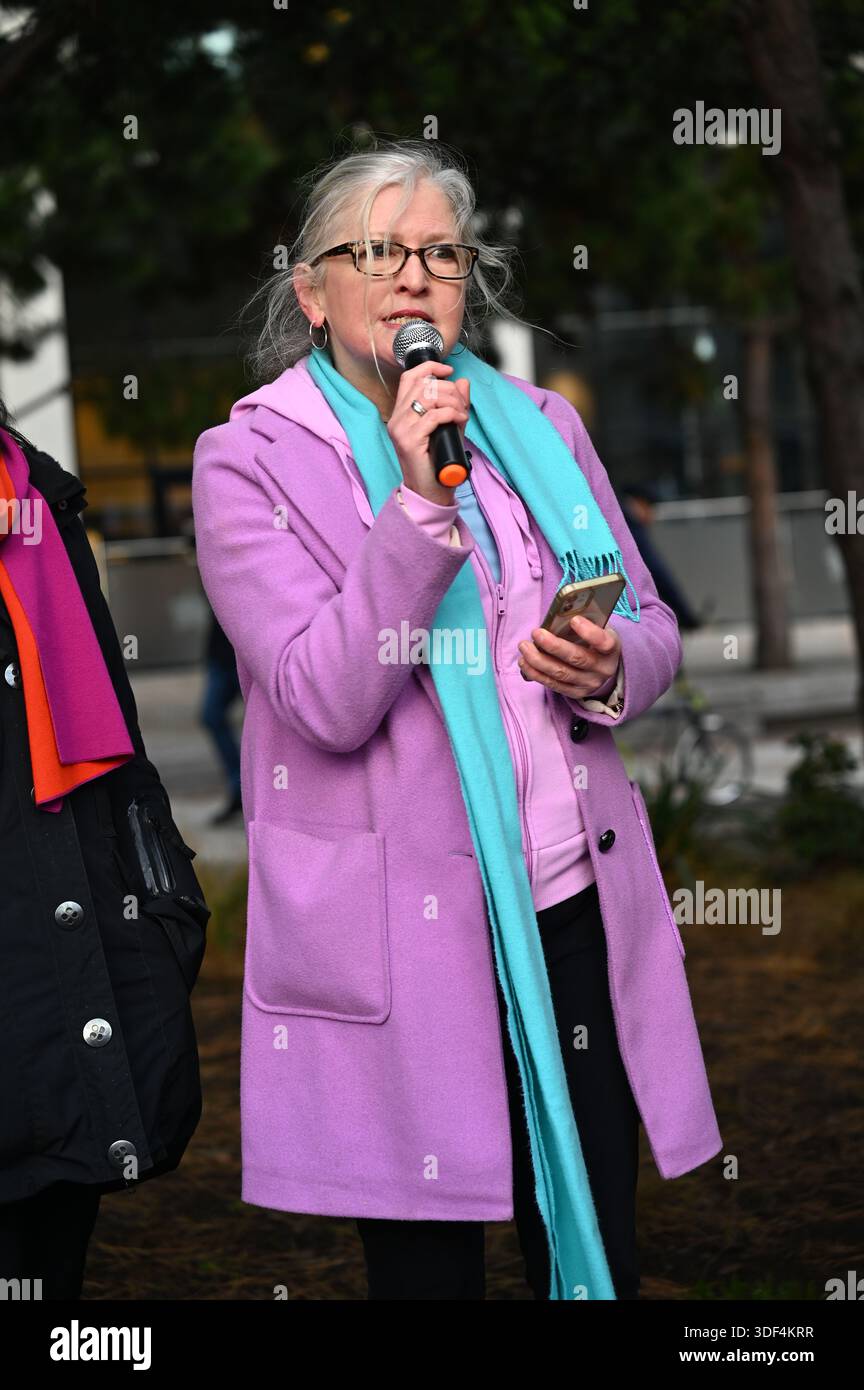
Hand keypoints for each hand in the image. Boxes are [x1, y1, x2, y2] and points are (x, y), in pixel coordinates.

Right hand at [386, 361, 469, 505]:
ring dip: (452, 401)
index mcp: (401, 413)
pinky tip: (459, 420)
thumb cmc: (437, 463)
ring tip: (461, 413)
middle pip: (423, 384)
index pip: (409, 377)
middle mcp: (397, 419)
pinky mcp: (409, 441)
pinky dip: (452, 413)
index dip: (429, 367)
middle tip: (461, 404)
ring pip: (429, 397)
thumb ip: (455, 404)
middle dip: (449, 389)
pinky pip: (434, 416)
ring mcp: (401, 430)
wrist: (429, 492)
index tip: (448, 371)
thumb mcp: (449, 427)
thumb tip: (463, 382)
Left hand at [517, 615, 620, 697]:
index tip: (574, 619)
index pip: (604, 642)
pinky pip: (553, 685)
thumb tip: (558, 614)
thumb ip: (584, 621)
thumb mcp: (598, 628)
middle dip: (554, 646)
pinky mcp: (575, 693)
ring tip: (524, 646)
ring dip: (538, 660)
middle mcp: (602, 669)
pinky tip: (524, 661)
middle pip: (577, 658)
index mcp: (611, 648)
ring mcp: (588, 683)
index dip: (589, 632)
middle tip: (536, 633)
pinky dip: (535, 673)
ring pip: (561, 673)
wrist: (604, 666)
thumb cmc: (595, 640)